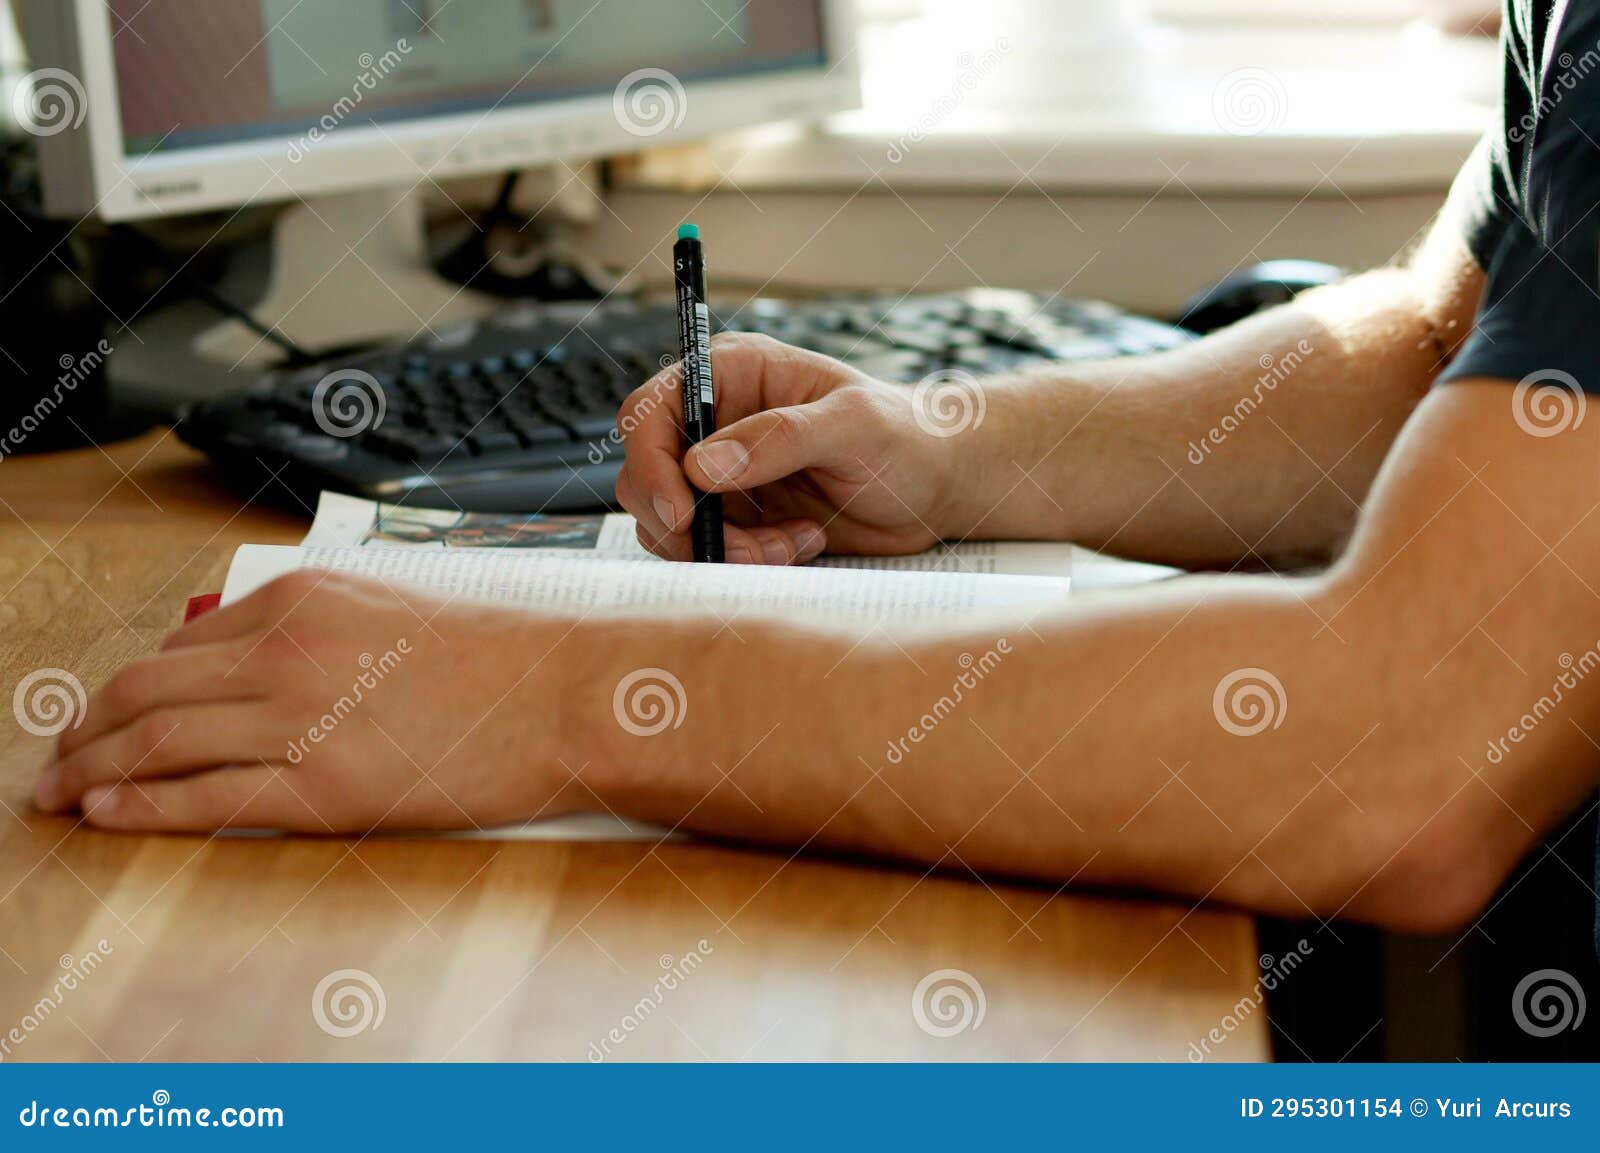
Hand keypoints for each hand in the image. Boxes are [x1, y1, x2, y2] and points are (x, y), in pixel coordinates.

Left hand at [34, 571, 585, 832]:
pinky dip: (140, 808)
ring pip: (155, 744)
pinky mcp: (323, 787)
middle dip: (82, 731)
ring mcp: (300, 719)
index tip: (100, 715)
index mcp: (300, 598)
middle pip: (142, 691)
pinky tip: (109, 813)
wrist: (559, 696)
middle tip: (57, 761)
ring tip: (63, 795)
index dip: (122, 689)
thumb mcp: (386, 609)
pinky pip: (203, 799)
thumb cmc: (492, 659)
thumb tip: (237, 655)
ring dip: (91, 772)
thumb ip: (307, 626)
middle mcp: (285, 650)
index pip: (176, 646)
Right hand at [616, 333, 957, 563]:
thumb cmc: (905, 435)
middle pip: (645, 475)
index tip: (683, 511)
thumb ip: (780, 438)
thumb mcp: (853, 424)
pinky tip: (801, 543)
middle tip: (745, 547)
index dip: (651, 463)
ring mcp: (722, 475)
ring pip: (671, 523)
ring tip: (790, 543)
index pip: (651, 411)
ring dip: (724, 548)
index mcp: (733, 374)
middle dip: (687, 523)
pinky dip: (748, 561)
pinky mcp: (739, 518)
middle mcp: (716, 422)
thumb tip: (704, 465)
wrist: (934, 486)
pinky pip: (710, 550)